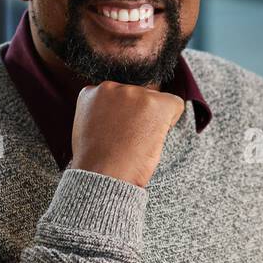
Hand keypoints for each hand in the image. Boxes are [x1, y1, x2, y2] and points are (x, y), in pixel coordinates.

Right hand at [68, 81, 185, 187]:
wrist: (103, 175)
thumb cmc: (96, 162)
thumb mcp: (87, 129)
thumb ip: (102, 113)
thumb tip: (123, 113)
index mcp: (92, 92)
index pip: (118, 95)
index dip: (123, 116)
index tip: (119, 134)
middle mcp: (111, 87)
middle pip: (138, 96)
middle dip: (138, 115)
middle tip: (129, 141)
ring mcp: (133, 94)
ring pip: (155, 101)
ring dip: (152, 120)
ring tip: (138, 142)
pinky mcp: (154, 103)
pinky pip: (175, 104)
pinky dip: (172, 119)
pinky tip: (156, 137)